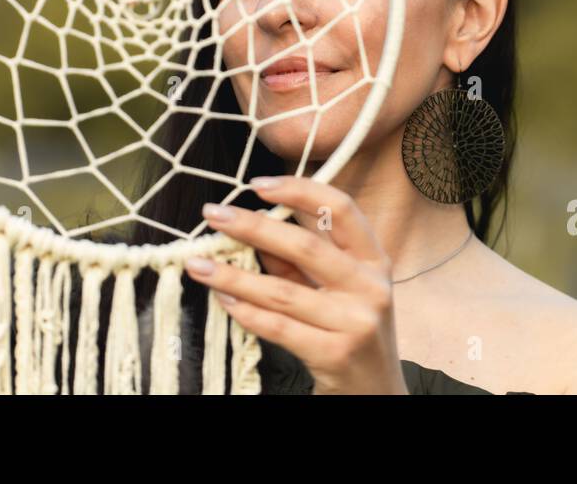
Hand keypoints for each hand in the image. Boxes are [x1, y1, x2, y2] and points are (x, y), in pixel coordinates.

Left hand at [186, 175, 407, 394]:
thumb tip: (252, 226)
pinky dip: (245, 311)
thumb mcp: (337, 289)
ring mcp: (355, 322)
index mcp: (374, 260)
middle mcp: (371, 287)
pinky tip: (221, 298)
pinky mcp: (335, 354)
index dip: (300, 190)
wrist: (377, 391)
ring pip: (282, 291)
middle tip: (212, 213)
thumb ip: (300, 261)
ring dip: (233, 275)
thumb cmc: (351, 330)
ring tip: (199, 264)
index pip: (342, 209)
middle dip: (252, 226)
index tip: (257, 183)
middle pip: (305, 246)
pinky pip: (279, 327)